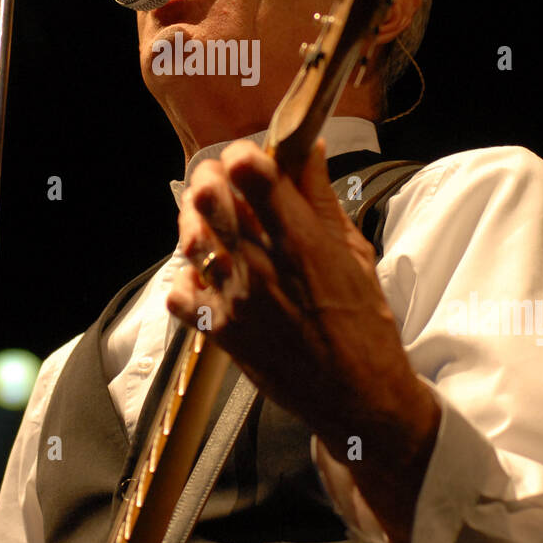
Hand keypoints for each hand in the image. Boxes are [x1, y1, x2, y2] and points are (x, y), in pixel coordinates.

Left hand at [165, 136, 439, 542]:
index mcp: (302, 241)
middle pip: (209, 196)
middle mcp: (262, 266)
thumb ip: (322, 197)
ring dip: (196, 221)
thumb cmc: (363, 323)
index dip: (243, 153)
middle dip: (213, 178)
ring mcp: (235, 300)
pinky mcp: (219, 331)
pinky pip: (179, 292)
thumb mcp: (354, 252)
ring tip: (213, 224)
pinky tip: (209, 276)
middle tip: (224, 184)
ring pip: (189, 238)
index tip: (249, 157)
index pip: (252, 172)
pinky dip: (188, 278)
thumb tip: (308, 146)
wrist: (356, 396)